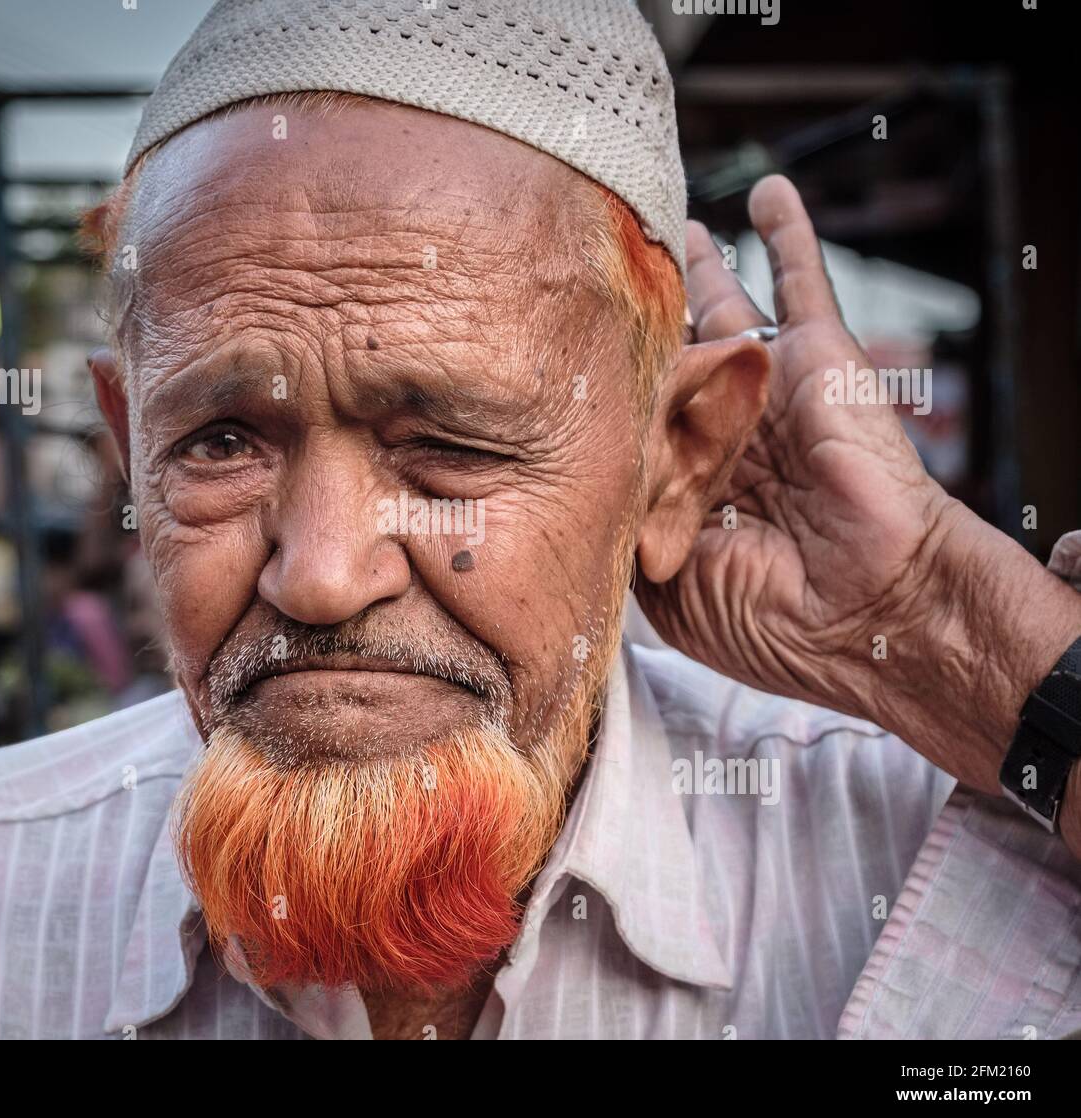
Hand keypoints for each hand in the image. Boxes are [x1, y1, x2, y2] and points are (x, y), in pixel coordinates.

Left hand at [636, 175, 1080, 806]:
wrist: (865, 610)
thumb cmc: (769, 616)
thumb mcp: (666, 584)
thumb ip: (628, 522)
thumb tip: (591, 476)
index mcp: (694, 488)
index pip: (641, 423)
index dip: (608, 395)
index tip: (560, 367)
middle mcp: (729, 436)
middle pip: (677, 359)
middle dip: (650, 323)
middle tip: (610, 278)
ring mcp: (773, 395)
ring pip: (728, 313)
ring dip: (705, 270)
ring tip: (674, 230)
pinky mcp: (819, 363)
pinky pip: (802, 282)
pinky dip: (788, 234)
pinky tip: (769, 194)